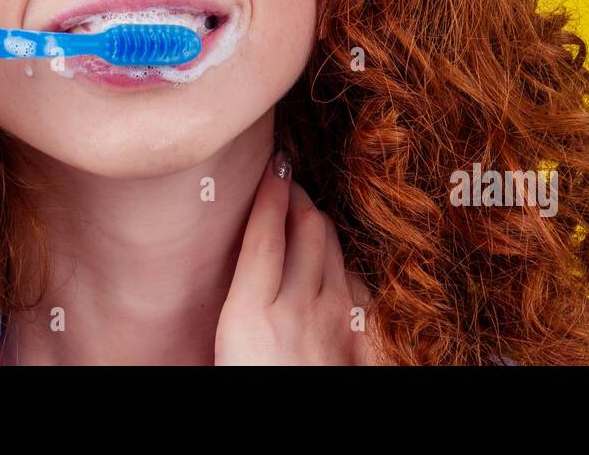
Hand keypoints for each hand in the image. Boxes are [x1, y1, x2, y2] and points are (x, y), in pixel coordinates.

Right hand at [215, 149, 381, 364]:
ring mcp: (335, 319)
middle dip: (296, 195)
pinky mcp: (360, 338)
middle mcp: (297, 304)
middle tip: (287, 180)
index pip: (266, 228)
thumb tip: (247, 260)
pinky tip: (336, 264)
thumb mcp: (228, 341)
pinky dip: (344, 264)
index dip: (270, 188)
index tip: (273, 161)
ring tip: (307, 210)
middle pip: (305, 226)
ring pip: (333, 247)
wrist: (304, 442)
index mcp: (251, 309)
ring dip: (320, 222)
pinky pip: (357, 283)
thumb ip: (242, 294)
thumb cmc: (252, 382)